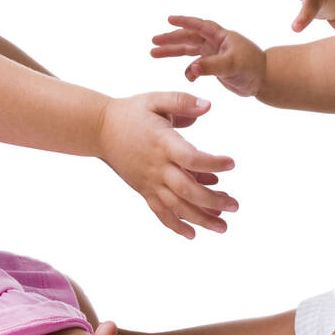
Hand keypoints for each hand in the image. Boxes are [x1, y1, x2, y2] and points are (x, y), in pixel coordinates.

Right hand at [97, 93, 237, 238]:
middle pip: (187, 190)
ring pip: (176, 206)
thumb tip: (208, 106)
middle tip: (235, 205)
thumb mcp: (155, 99)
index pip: (190, 158)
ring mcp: (150, 181)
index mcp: (163, 143)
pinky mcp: (144, 189)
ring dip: (201, 218)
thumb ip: (183, 101)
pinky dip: (175, 225)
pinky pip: (159, 211)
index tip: (231, 164)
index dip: (212, 163)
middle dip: (213, 201)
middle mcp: (157, 166)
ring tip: (223, 227)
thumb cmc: (130, 112)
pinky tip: (193, 234)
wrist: (99, 130)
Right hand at [151, 15, 266, 97]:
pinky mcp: (213, 65)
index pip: (199, 25)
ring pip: (188, 49)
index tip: (168, 19)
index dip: (184, 22)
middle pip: (189, 37)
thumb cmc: (252, 68)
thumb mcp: (232, 66)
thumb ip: (210, 66)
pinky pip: (195, 64)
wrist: (264, 80)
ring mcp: (213, 53)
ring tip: (153, 53)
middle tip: (154, 41)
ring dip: (172, 51)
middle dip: (171, 38)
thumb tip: (190, 70)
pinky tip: (187, 76)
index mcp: (221, 36)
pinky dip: (188, 69)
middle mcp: (215, 42)